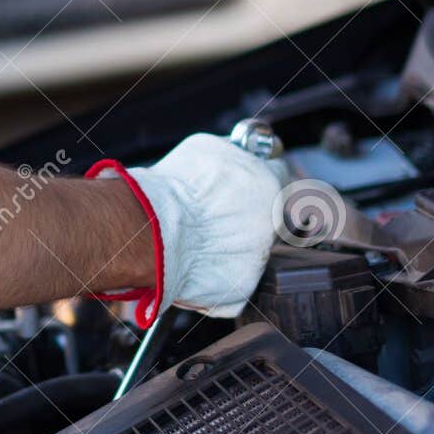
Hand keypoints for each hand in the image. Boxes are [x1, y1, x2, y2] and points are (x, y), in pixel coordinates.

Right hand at [91, 134, 287, 323]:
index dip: (262, 175)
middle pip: (267, 215)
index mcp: (269, 183)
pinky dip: (216, 269)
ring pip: (249, 248)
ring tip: (197, 236)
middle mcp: (272, 223)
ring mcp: (259, 258)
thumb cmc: (175, 186)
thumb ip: (236, 154)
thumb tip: (242, 154)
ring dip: (230, 242)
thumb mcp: (209, 146)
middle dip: (246, 212)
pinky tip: (194, 259)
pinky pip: (232, 277)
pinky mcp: (242, 287)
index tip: (250, 178)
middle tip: (215, 210)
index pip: (280, 174)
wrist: (154, 230)